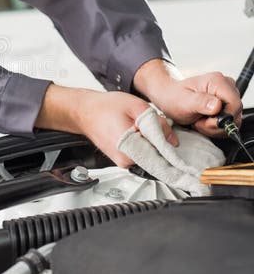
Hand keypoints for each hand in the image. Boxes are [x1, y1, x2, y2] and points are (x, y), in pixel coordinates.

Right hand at [35, 85, 177, 166]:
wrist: (84, 111)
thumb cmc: (105, 107)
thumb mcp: (137, 107)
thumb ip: (157, 123)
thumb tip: (173, 140)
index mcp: (130, 148)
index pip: (161, 159)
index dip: (176, 159)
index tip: (189, 166)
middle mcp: (126, 161)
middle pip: (157, 160)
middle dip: (166, 150)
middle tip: (173, 140)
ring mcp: (123, 162)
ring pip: (149, 159)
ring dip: (156, 149)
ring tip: (154, 134)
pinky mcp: (121, 160)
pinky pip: (141, 157)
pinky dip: (147, 149)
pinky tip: (146, 137)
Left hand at [133, 59, 241, 135]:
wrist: (169, 98)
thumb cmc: (174, 97)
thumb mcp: (184, 101)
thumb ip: (200, 102)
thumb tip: (216, 105)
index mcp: (218, 81)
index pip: (235, 104)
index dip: (224, 118)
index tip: (207, 122)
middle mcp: (226, 86)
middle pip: (235, 114)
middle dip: (216, 125)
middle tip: (199, 122)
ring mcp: (227, 96)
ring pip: (233, 120)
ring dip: (215, 127)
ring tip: (199, 121)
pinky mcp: (226, 106)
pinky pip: (228, 123)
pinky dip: (215, 127)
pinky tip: (203, 122)